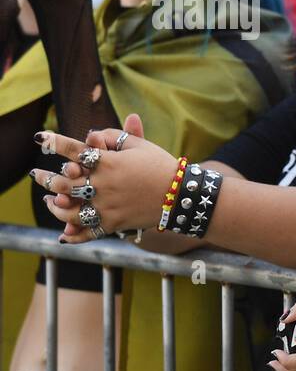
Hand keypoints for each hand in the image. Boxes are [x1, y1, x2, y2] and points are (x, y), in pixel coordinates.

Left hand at [29, 115, 175, 241]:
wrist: (182, 195)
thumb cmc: (162, 166)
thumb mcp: (141, 146)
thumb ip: (116, 136)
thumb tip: (93, 134)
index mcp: (109, 162)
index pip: (74, 150)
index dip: (55, 143)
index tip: (41, 139)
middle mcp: (103, 184)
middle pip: (63, 182)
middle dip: (47, 178)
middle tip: (37, 175)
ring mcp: (107, 206)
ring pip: (69, 210)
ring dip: (55, 206)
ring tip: (50, 202)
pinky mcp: (114, 223)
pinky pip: (88, 232)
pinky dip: (74, 235)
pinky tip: (64, 234)